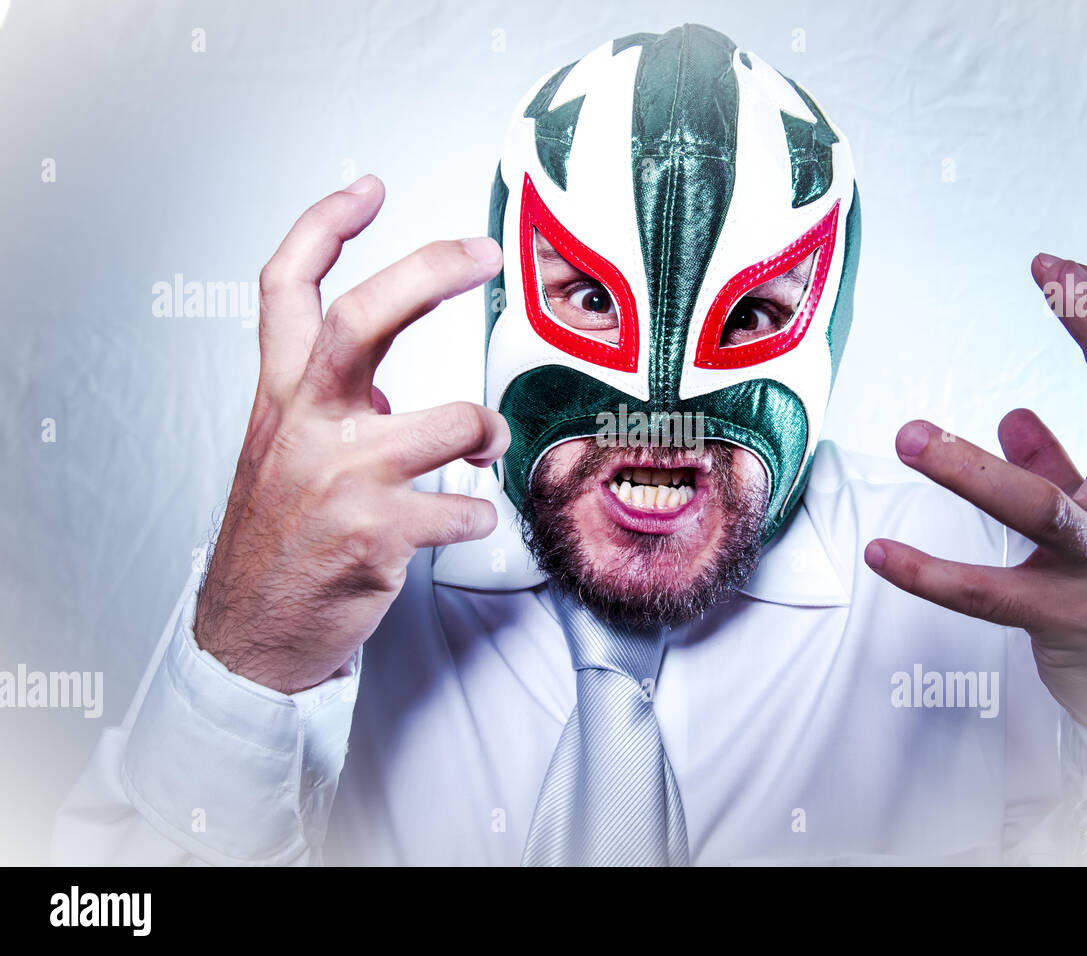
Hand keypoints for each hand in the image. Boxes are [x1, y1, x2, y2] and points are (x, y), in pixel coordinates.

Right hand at [194, 175, 509, 694]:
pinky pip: (464, 509)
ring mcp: (341, 481)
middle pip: (362, 319)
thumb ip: (331, 408)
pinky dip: (479, 515)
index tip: (367, 190)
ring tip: (489, 445)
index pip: (286, 289)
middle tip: (482, 251)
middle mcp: (306, 428)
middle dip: (428, 271)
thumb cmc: (277, 539)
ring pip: (452, 422)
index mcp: (282, 398)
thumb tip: (392, 387)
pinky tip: (467, 521)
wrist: (252, 634)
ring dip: (488, 432)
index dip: (323, 227)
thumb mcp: (285, 452)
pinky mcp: (376, 536)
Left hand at [864, 253, 1086, 769]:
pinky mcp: (1067, 624)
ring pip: (1046, 509)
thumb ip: (1062, 464)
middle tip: (1050, 278)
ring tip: (910, 436)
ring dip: (974, 470)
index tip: (1062, 264)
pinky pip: (994, 596)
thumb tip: (1015, 418)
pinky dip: (933, 574)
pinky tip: (881, 553)